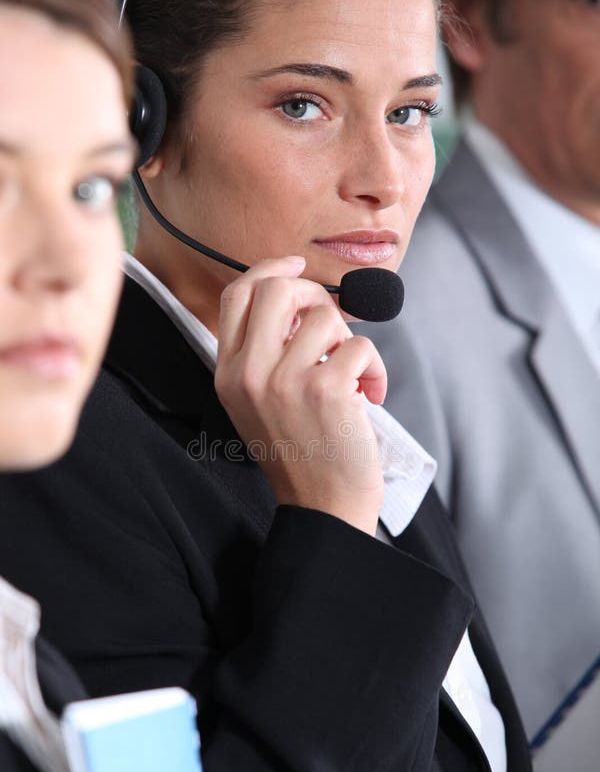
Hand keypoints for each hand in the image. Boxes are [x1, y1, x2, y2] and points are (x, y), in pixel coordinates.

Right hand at [215, 257, 386, 534]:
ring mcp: (285, 380)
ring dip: (349, 342)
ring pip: (327, 316)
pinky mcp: (326, 389)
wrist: (323, 504)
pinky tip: (370, 394)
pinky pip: (360, 345)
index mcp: (228, 372)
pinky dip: (375, 368)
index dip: (270, 270)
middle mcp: (249, 373)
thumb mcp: (258, 402)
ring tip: (352, 377)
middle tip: (331, 331)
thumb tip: (295, 295)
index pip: (237, 295)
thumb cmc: (301, 450)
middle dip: (314, 297)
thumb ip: (263, 352)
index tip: (296, 267)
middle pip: (278, 289)